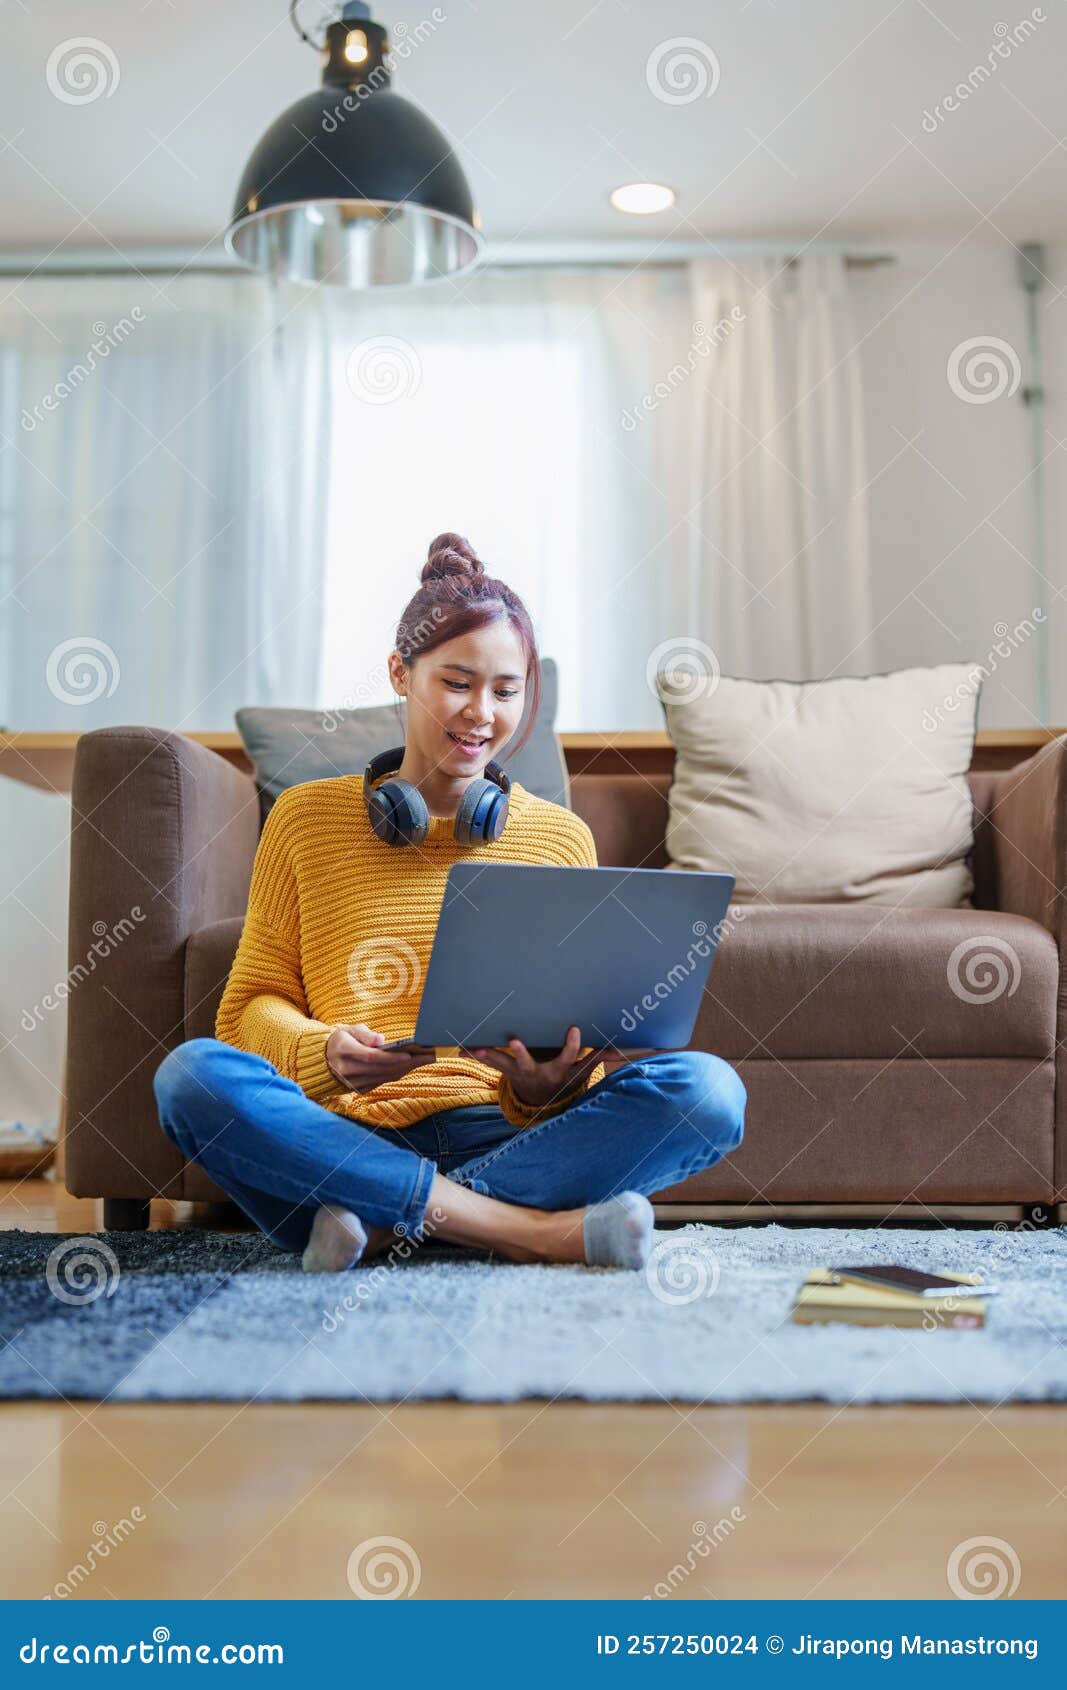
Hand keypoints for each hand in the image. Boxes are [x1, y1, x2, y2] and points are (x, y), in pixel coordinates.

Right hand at [325, 1024, 434, 1095]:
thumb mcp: (349, 1030)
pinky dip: (398, 1074)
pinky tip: (412, 1066)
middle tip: (428, 1056)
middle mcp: (347, 1070)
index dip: (390, 1057)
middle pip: (382, 1068)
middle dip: (407, 1063)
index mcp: (343, 1051)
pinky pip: (382, 1082)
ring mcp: (353, 1083)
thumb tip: (381, 1040)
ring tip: (425, 1060)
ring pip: (384, 1077)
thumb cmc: (342, 1041)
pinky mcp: (359, 1090)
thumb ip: (365, 1034)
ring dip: (407, 1069)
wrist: (324, 1061)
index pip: (370, 1057)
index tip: (409, 1053)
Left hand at [458, 1025, 613, 1109]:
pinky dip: (475, 1055)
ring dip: (489, 1055)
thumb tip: (625, 1050)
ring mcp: (517, 1071)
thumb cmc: (564, 1081)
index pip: (567, 1057)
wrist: (540, 1101)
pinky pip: (488, 1062)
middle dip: (520, 1052)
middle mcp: (535, 1072)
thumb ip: (598, 1059)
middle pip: (526, 1061)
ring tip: (478, 1047)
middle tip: (514, 1039)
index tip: (574, 1029)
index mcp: (556, 1071)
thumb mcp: (581, 1074)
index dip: (572, 1045)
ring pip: (502, 1063)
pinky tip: (461, 1048)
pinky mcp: (504, 1069)